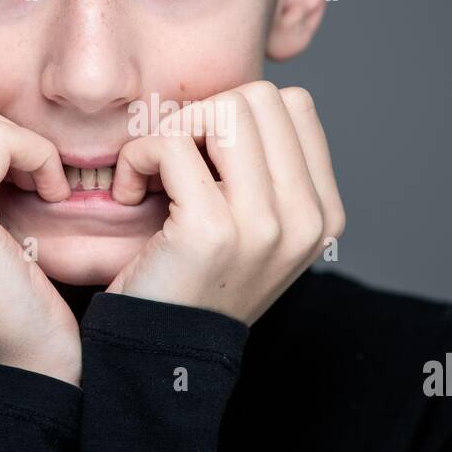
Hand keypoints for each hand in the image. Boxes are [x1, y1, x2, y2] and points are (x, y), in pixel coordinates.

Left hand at [106, 81, 345, 325]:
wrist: (159, 353)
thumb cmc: (193, 280)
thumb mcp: (255, 229)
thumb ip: (267, 171)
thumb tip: (244, 101)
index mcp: (323, 214)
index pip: (294, 105)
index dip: (238, 116)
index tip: (207, 160)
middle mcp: (305, 219)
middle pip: (259, 98)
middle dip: (204, 116)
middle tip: (175, 161)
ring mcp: (264, 225)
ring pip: (221, 110)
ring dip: (172, 131)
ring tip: (154, 174)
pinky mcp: (212, 230)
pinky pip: (170, 144)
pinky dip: (136, 157)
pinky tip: (128, 192)